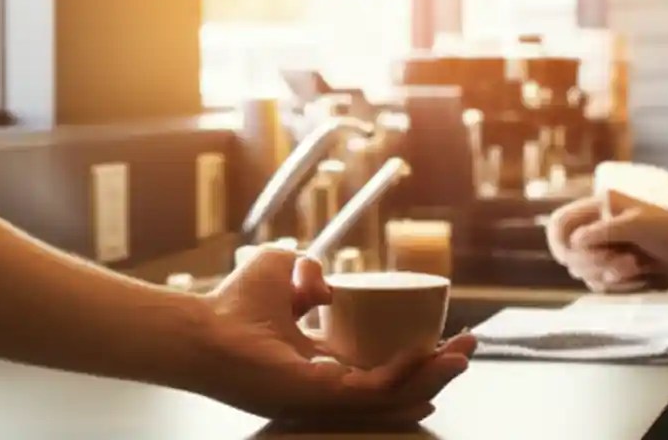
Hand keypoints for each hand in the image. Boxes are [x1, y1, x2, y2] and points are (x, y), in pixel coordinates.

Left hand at [189, 248, 475, 424]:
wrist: (200, 325)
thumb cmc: (229, 304)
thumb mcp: (279, 270)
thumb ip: (305, 270)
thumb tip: (325, 281)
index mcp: (321, 366)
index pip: (379, 371)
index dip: (415, 360)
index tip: (445, 337)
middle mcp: (327, 387)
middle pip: (395, 389)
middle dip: (436, 373)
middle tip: (467, 351)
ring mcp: (324, 397)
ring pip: (391, 398)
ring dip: (431, 379)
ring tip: (461, 359)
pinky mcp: (317, 396)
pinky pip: (370, 392)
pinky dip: (402, 377)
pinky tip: (426, 358)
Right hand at [545, 190, 667, 293]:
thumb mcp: (636, 224)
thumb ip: (603, 231)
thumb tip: (575, 242)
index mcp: (598, 207)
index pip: (560, 222)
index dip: (559, 241)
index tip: (569, 258)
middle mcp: (596, 228)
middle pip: (569, 253)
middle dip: (593, 262)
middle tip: (620, 262)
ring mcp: (603, 250)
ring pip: (583, 272)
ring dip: (608, 274)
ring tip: (635, 267)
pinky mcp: (613, 270)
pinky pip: (599, 284)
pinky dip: (617, 284)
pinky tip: (637, 276)